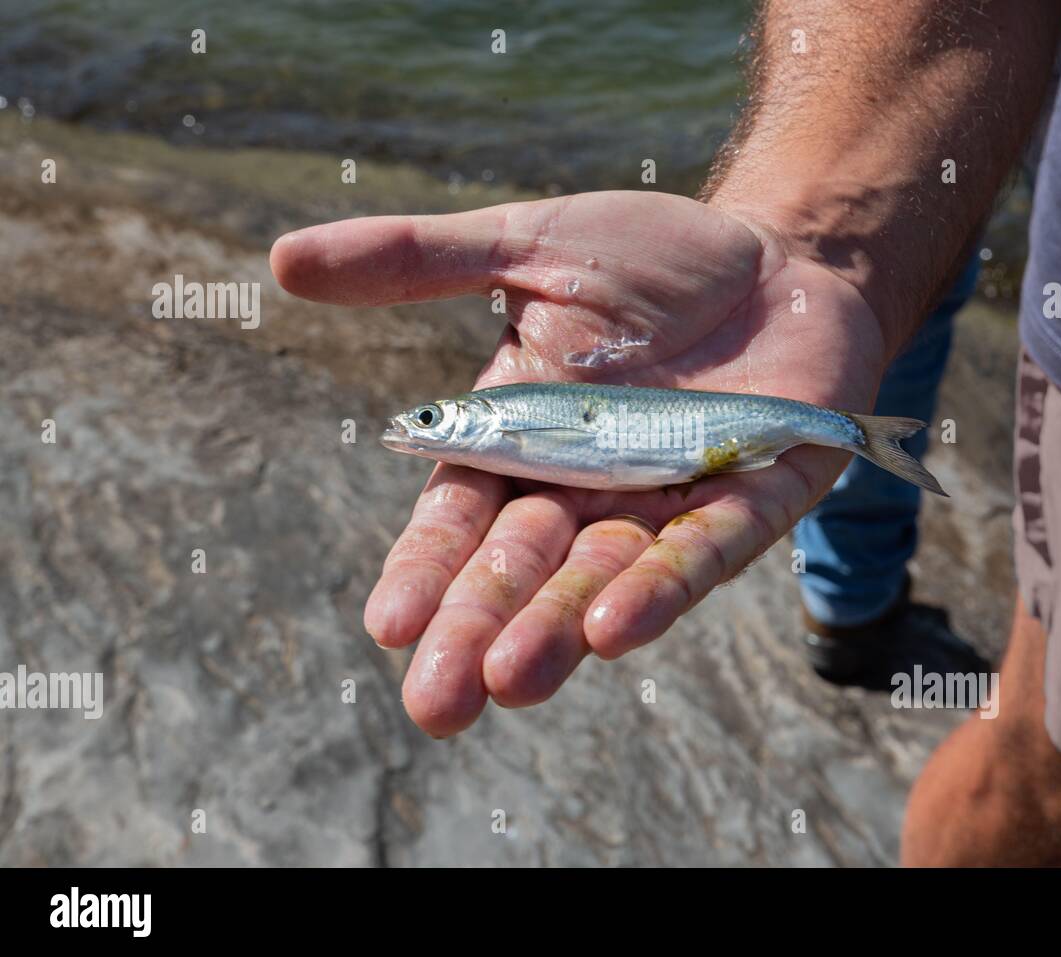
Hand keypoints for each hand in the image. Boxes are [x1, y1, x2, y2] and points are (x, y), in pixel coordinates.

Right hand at [270, 190, 887, 735]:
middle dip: (481, 630)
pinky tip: (617, 628)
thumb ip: (418, 260)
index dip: (428, 569)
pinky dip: (663, 587)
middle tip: (437, 704)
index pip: (462, 519)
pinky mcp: (752, 499)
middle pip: (525, 569)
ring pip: (606, 578)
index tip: (389, 624)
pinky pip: (704, 552)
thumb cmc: (651, 258)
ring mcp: (669, 501)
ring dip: (561, 628)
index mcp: (526, 440)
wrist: (778, 255)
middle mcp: (589, 490)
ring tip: (514, 678)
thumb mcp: (528, 246)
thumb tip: (280, 260)